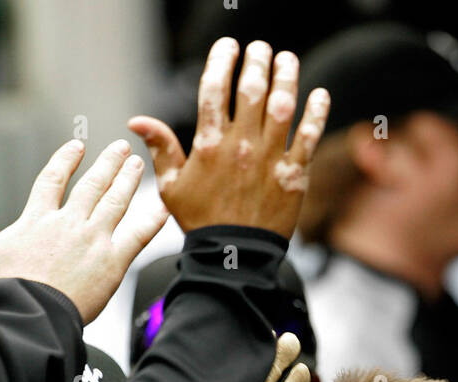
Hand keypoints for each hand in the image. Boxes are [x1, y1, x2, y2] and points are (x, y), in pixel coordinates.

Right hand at [0, 141, 167, 324]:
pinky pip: (138, 236)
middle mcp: (69, 222)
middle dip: (107, 164)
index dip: (66, 160)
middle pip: (92, 185)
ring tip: (136, 165)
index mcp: (39, 217)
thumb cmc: (8, 287)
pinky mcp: (113, 262)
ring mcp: (93, 239)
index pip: (53, 179)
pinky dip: (152, 220)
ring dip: (128, 180)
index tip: (77, 147)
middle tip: (121, 149)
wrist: (31, 313)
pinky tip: (162, 207)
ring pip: (115, 201)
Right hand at [127, 37, 329, 236]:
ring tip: (287, 60)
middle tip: (259, 49)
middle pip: (251, 88)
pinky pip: (309, 138)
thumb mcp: (171, 188)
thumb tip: (137, 121)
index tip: (228, 46)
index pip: (214, 88)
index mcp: (209, 144)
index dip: (221, 60)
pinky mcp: (294, 176)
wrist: (234, 259)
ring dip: (287, 77)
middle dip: (256, 61)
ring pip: (282, 105)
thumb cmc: (201, 223)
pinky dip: (316, 113)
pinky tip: (320, 95)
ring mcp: (270, 159)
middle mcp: (241, 146)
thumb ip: (160, 148)